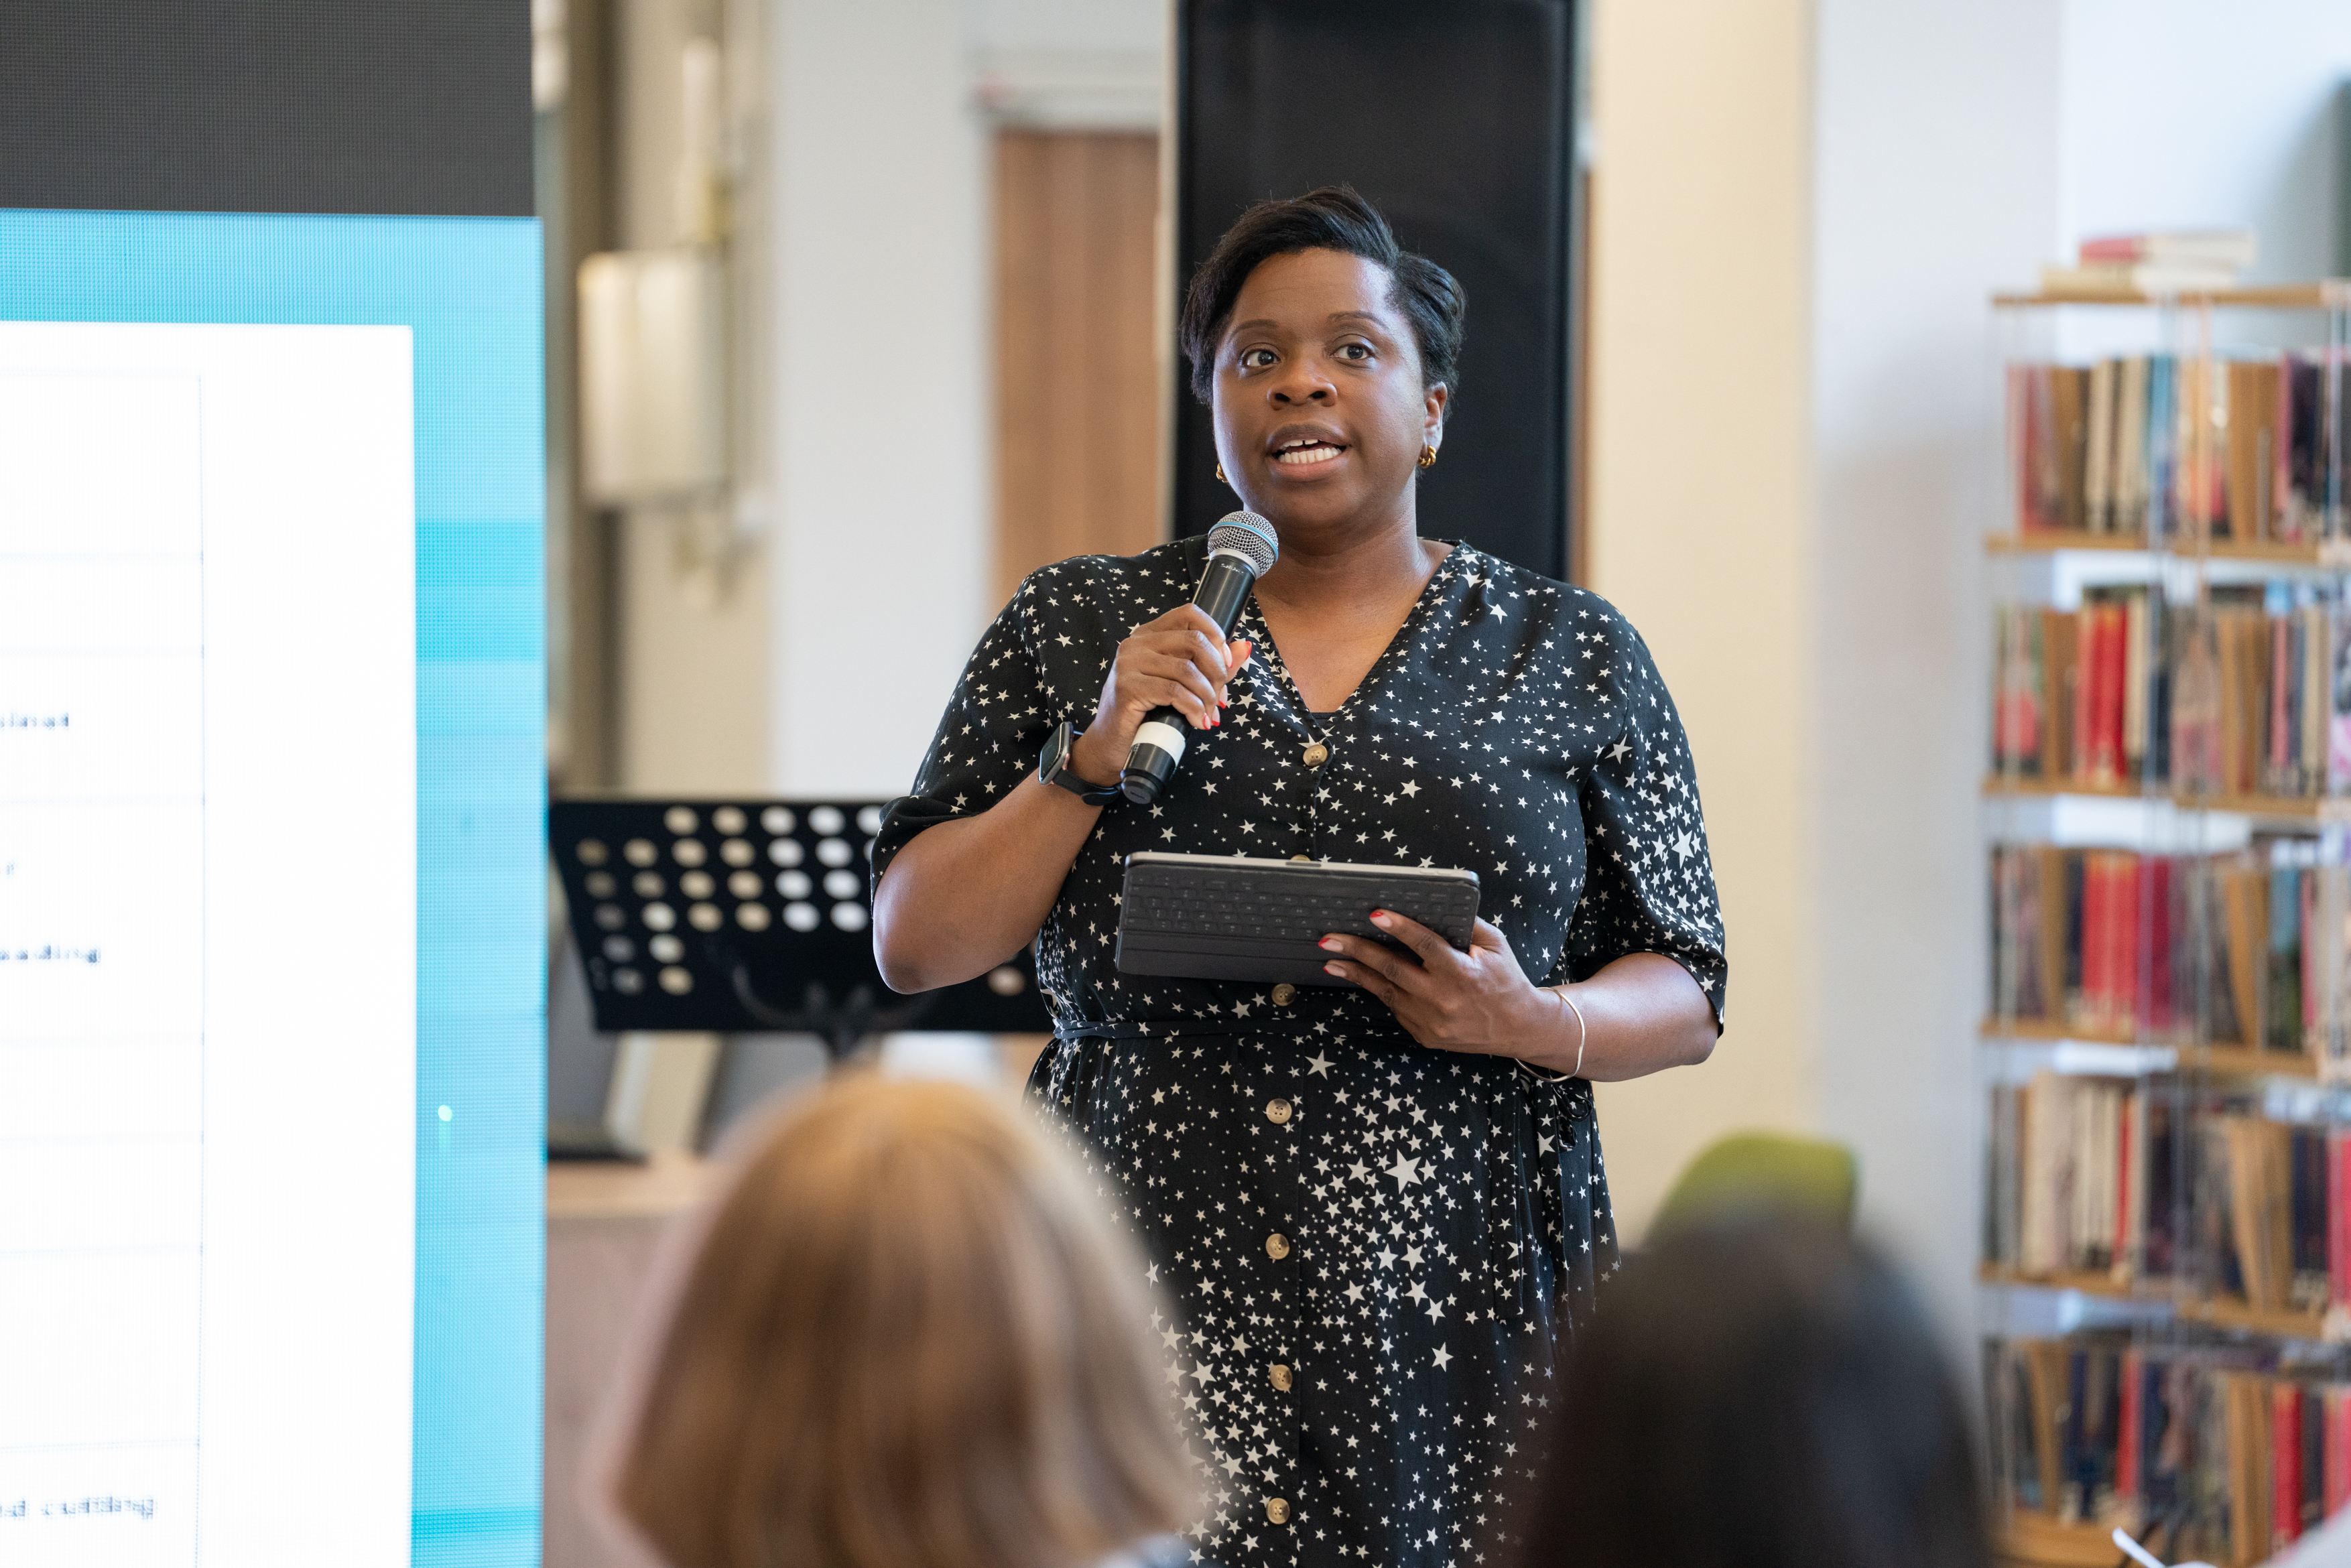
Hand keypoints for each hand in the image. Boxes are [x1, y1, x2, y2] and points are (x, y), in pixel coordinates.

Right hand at [1069, 605, 1251, 784]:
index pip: (1189, 614)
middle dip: (1217, 671)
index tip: (1227, 663)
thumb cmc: (1148, 714)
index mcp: (1149, 635)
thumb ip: (1212, 665)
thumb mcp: (1183, 685)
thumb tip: (1244, 647)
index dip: (1215, 634)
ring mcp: (1128, 664)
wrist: (1114, 746)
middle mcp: (1136, 643)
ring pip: (1186, 669)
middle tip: (1220, 698)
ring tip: (1209, 714)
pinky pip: (1174, 692)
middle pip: (1193, 640)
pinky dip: (1194, 708)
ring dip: (1207, 695)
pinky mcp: (1127, 687)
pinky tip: (1197, 722)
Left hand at [1316, 913, 1553, 1055]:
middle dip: (1359, 952)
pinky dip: (1381, 991)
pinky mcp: (1425, 1036)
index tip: (1376, 914)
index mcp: (1463, 974)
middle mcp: (1444, 1000)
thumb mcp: (1495, 946)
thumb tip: (1435, 903)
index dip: (1400, 928)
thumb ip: (1467, 925)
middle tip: (1330, 939)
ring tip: (1332, 961)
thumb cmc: (1506, 979)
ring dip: (1357, 974)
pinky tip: (1365, 977)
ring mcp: (1432, 1022)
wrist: (1518, 1028)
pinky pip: (1397, 1009)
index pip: (1426, 946)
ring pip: (1387, 993)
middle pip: (1394, 970)